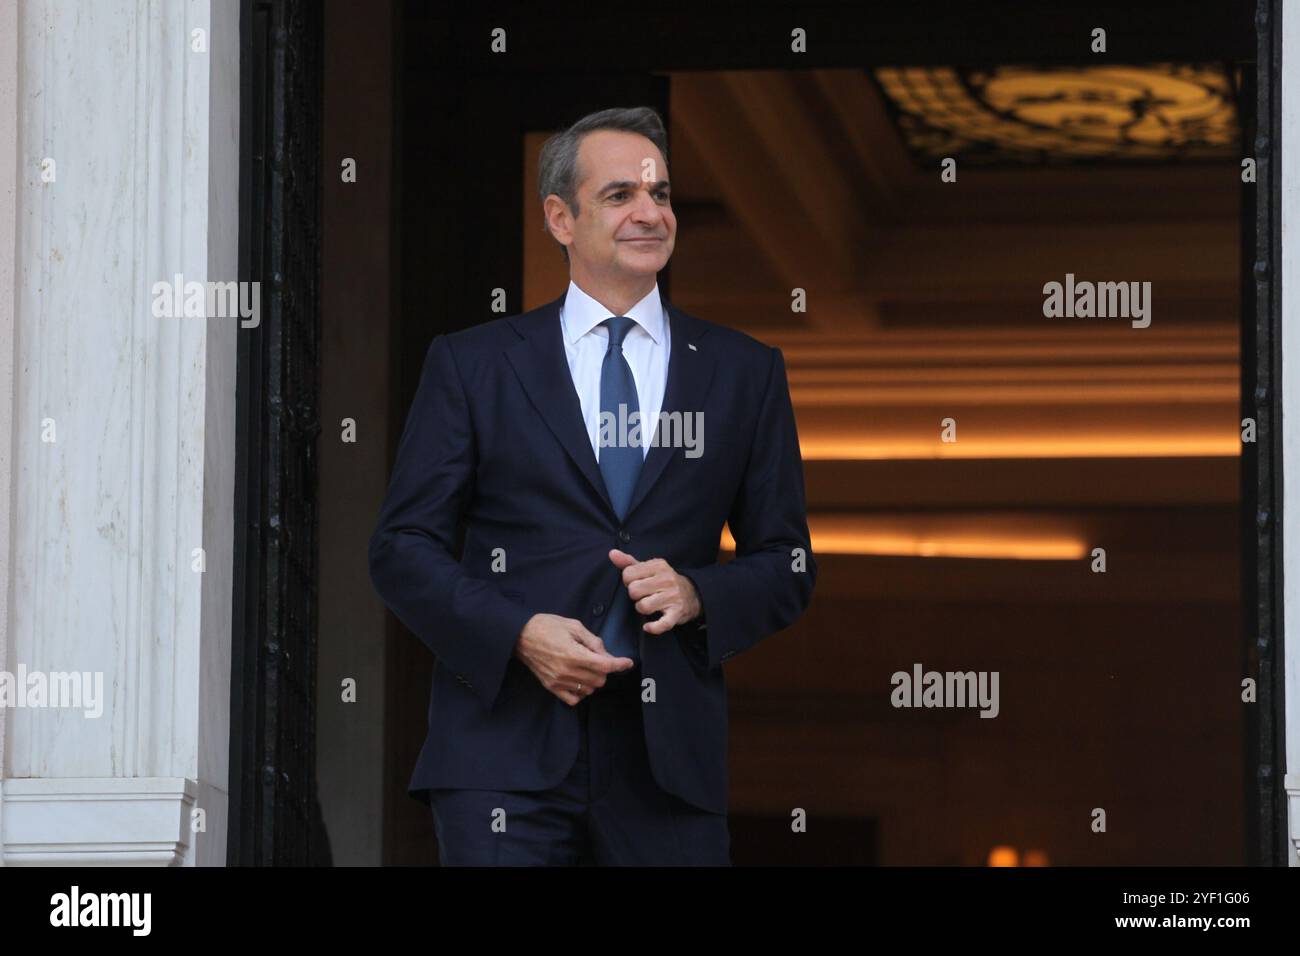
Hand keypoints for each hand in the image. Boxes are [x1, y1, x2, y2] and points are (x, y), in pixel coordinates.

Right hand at [513, 613, 634, 705]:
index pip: (604, 666)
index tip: (627, 663)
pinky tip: (579, 681)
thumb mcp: (574, 626)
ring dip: (593, 680)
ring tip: (586, 667)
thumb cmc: (547, 626)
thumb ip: (593, 641)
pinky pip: (573, 699)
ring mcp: (558, 681)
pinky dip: (581, 692)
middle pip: (599, 680)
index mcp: (574, 654)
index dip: (619, 664)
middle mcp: (567, 671)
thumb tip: (607, 655)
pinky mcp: (551, 687)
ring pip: (589, 690)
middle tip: (599, 659)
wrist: (520, 635)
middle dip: (604, 670)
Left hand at [608, 549, 701, 634]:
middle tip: (643, 595)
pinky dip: (653, 627)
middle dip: (634, 596)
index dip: (628, 581)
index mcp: (658, 565)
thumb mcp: (648, 568)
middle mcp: (667, 579)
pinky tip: (647, 626)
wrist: (692, 594)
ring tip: (648, 605)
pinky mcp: (677, 613)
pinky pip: (662, 624)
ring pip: (643, 606)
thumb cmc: (664, 581)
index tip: (637, 583)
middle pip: (634, 590)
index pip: (628, 574)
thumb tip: (612, 553)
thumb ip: (628, 562)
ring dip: (642, 608)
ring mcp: (673, 597)